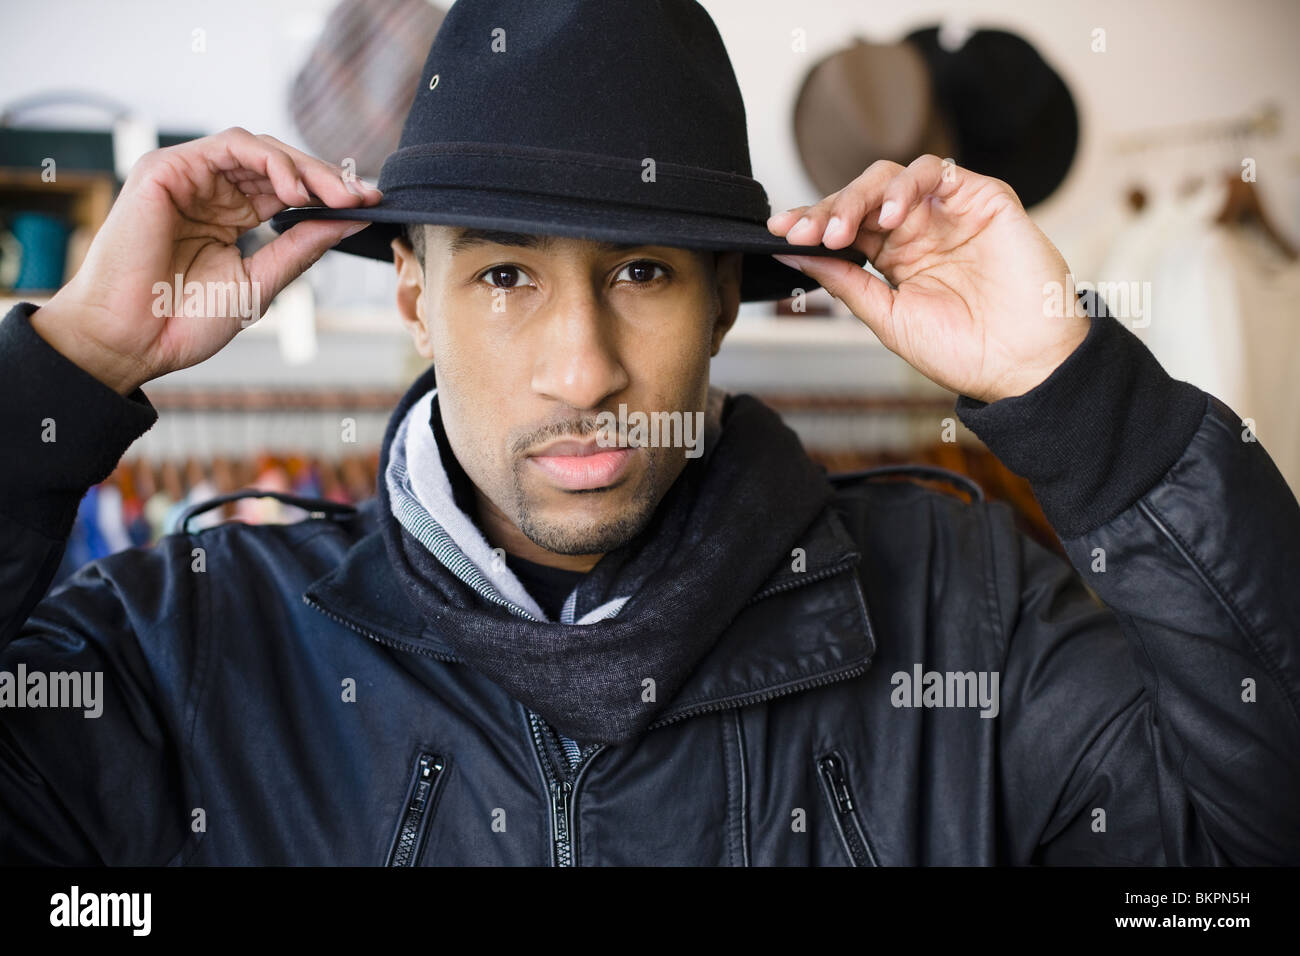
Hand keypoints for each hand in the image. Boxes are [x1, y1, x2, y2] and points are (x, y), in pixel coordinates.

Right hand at [29, 127, 380, 394]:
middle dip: (326, 178)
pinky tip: (295, 190)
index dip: (331, 194)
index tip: (372, 205)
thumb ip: (303, 246)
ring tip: (335, 195)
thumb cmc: (185, 320)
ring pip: (259, 149)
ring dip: (304, 167)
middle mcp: (211, 191)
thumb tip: (352, 219)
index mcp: (231, 217)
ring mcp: (188, 177)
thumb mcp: (262, 280)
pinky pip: (230, 145)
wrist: (134, 341)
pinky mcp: (167, 168)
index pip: (288, 190)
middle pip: (279, 165)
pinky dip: (270, 161)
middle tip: (362, 195)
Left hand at [767, 155, 1089, 403]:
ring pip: (893, 176)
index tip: (777, 231)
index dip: (811, 224)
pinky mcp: (983, 198)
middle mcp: (918, 230)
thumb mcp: (888, 318)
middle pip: (862, 197)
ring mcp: (949, 213)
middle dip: (827, 209)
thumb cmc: (964, 351)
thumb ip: (845, 282)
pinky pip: (938, 170)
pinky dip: (908, 183)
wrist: (1023, 366)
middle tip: (804, 231)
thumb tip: (795, 255)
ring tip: (843, 229)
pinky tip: (893, 214)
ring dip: (860, 196)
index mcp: (894, 259)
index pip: (844, 227)